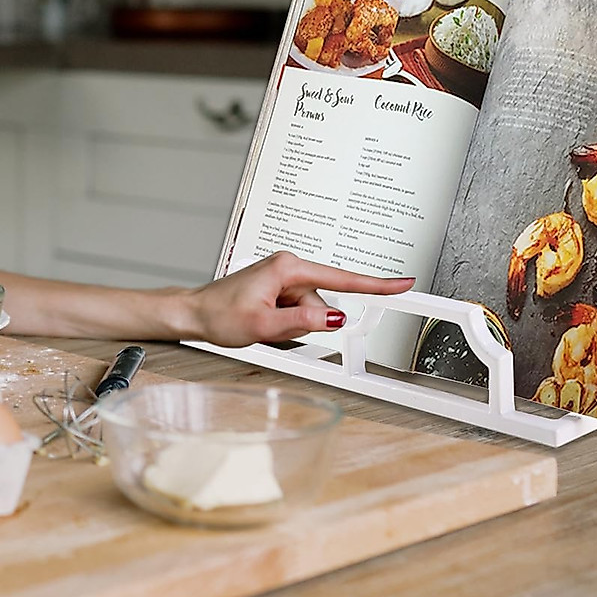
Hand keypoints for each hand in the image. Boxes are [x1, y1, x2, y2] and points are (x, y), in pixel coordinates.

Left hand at [182, 251, 413, 347]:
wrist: (194, 313)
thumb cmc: (219, 315)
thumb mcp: (262, 325)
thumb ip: (303, 322)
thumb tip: (337, 317)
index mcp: (288, 268)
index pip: (342, 279)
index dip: (376, 285)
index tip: (403, 284)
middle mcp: (289, 268)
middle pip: (323, 304)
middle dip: (307, 324)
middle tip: (273, 328)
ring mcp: (285, 279)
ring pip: (311, 312)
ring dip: (293, 326)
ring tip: (262, 324)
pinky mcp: (280, 290)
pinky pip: (298, 313)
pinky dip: (287, 324)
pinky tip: (264, 323)